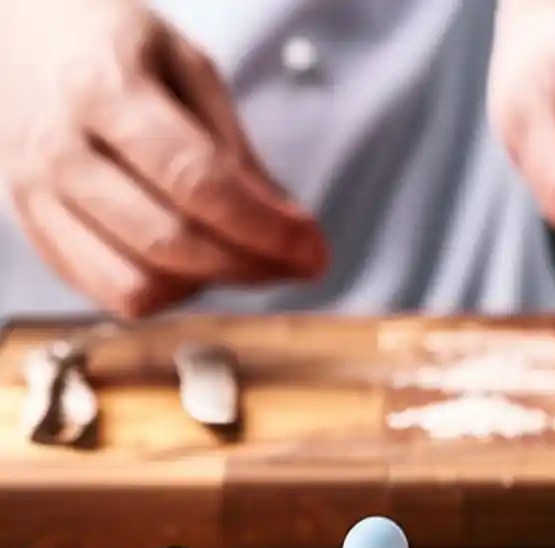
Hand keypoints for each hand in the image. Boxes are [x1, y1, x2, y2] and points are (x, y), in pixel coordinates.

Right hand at [0, 0, 327, 317]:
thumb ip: (237, 151)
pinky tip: (194, 262)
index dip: (264, 227)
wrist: (21, 36)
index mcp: (104, 90)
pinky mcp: (33, 230)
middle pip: (169, 243)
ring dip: (207, 284)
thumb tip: (290, 230)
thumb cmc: (118, 47)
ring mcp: (35, 196)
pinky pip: (107, 293)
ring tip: (239, 253)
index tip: (313, 250)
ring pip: (136, 286)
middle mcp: (60, 149)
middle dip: (250, 264)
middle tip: (298, 261)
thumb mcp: (191, 70)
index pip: (196, 181)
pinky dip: (164, 291)